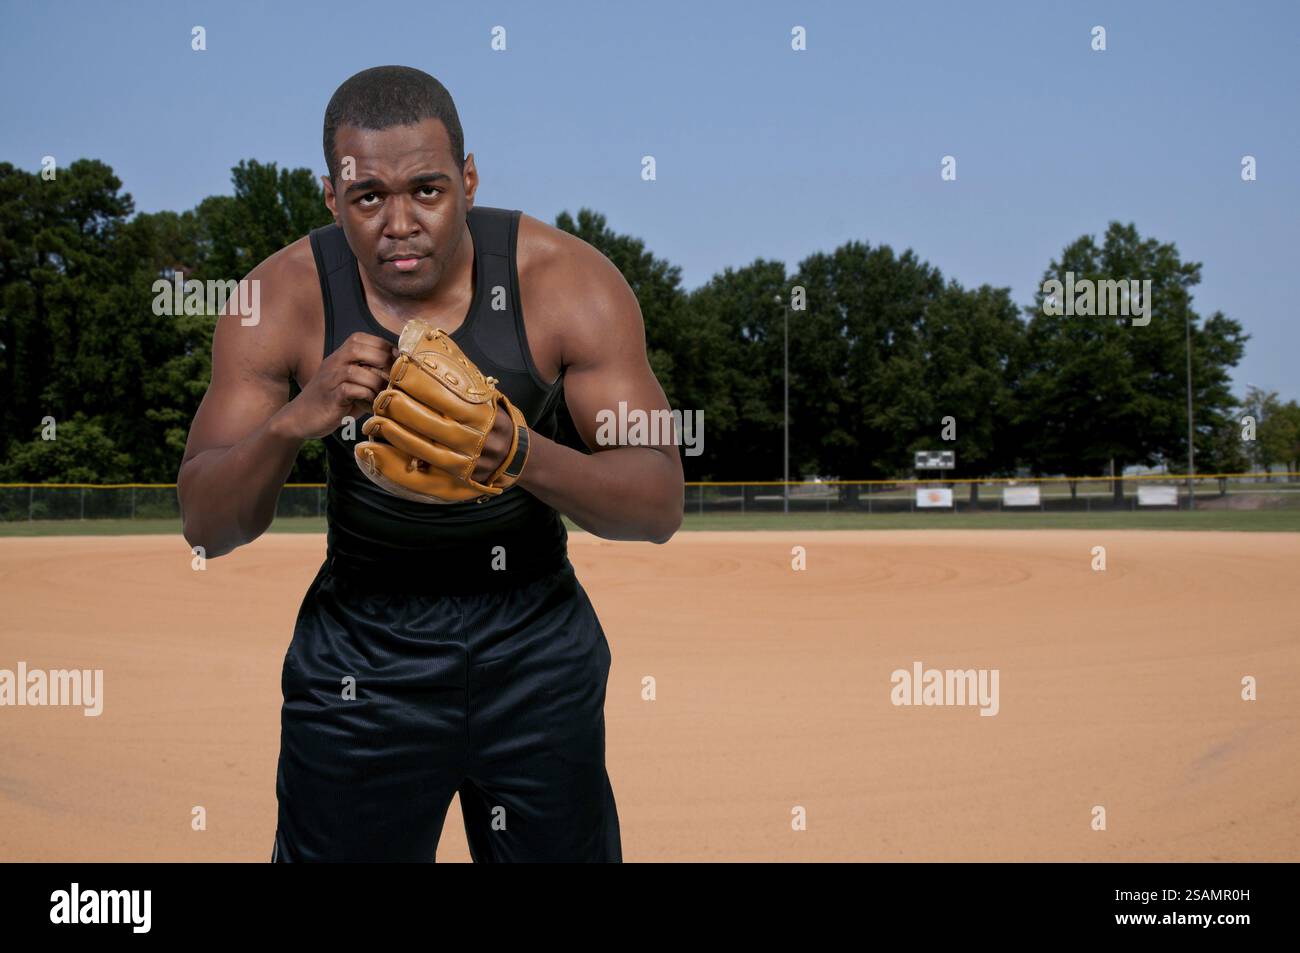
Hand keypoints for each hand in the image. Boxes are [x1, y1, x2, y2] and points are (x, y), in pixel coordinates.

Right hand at [279, 332, 394, 439]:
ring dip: (376, 382)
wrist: (300, 418)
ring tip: (385, 393)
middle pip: (358, 348)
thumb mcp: (351, 382)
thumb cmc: (332, 400)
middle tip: (395, 376)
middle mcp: (333, 363)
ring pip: (356, 371)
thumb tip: (399, 373)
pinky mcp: (330, 397)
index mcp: (339, 356)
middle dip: (381, 359)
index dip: (383, 345)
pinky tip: (372, 403)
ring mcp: (330, 379)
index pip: (361, 338)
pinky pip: (350, 390)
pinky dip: (365, 396)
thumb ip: (369, 374)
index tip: (398, 359)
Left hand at [354, 320, 530, 502]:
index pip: (441, 391)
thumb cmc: (492, 416)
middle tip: (379, 395)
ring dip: (392, 430)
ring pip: (420, 444)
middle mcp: (471, 435)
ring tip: (373, 418)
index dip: (414, 378)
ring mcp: (463, 458)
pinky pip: (420, 468)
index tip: (397, 366)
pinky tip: (374, 448)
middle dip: (397, 405)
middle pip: (425, 419)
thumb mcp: (485, 392)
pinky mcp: (453, 475)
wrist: (513, 455)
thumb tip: (427, 342)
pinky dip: (393, 459)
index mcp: (479, 410)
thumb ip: (459, 373)